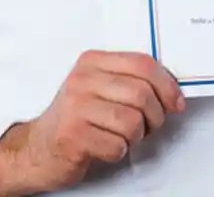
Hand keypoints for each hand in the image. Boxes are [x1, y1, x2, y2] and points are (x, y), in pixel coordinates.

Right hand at [0, 50, 184, 195]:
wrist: (39, 148)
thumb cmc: (76, 119)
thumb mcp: (100, 88)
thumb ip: (131, 82)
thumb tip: (172, 91)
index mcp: (92, 62)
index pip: (143, 64)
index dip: (167, 86)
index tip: (175, 103)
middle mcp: (81, 80)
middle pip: (142, 94)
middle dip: (155, 117)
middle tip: (148, 126)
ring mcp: (75, 107)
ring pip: (133, 122)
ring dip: (136, 137)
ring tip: (122, 136)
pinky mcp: (72, 136)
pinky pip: (117, 146)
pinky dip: (118, 152)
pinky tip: (104, 146)